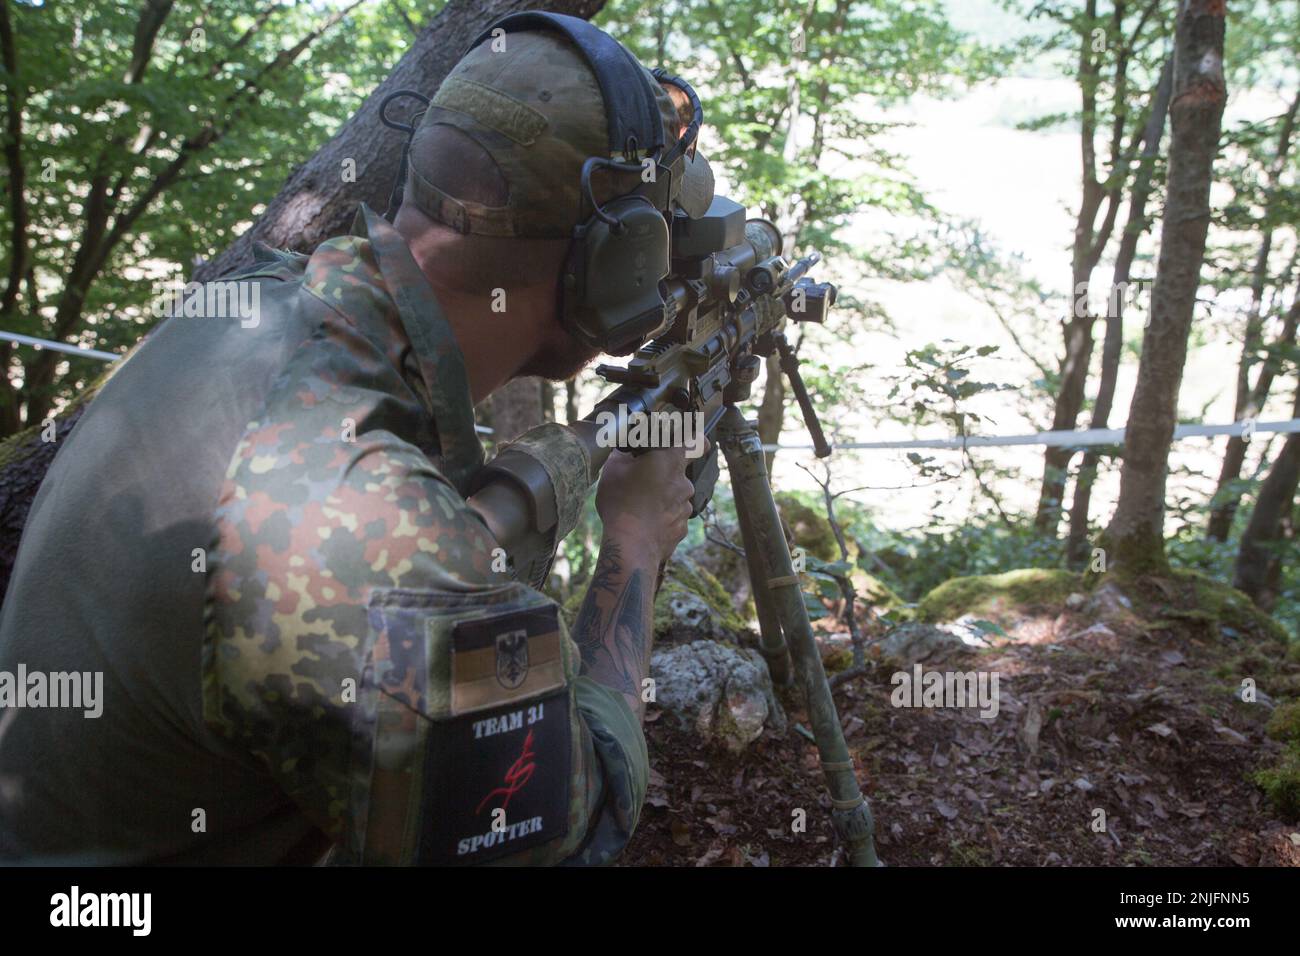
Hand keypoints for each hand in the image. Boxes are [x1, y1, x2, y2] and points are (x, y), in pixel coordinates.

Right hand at [595, 442, 702, 564]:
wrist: (630, 545)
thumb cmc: (622, 503)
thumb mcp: (613, 470)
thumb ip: (623, 454)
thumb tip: (625, 450)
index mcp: (671, 462)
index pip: (697, 443)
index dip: (696, 440)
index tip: (689, 441)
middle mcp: (684, 484)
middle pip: (677, 474)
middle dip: (662, 477)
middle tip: (640, 484)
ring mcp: (685, 508)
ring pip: (674, 498)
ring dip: (661, 499)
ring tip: (638, 508)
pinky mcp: (681, 529)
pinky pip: (672, 518)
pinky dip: (661, 519)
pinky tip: (644, 524)